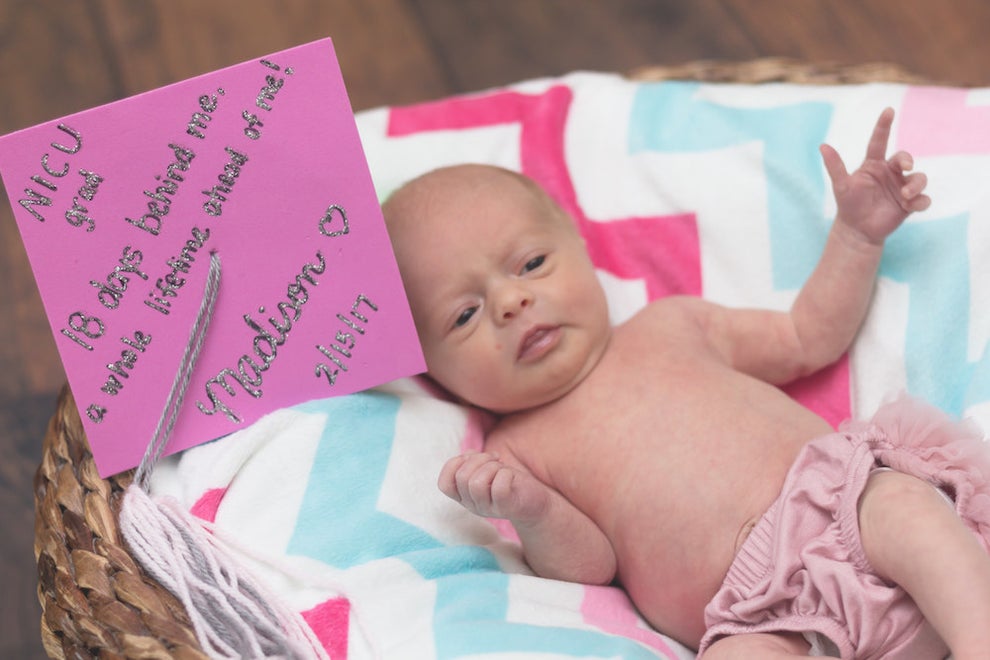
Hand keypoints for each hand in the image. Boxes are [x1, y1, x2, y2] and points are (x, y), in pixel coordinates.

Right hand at [438, 451, 550, 522]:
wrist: (536, 502)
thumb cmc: (509, 482)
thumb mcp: (486, 468)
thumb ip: (471, 461)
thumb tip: (467, 455)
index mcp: (464, 496)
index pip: (444, 484)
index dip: (454, 464)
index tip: (471, 457)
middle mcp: (472, 505)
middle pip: (462, 477)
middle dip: (478, 459)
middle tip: (494, 460)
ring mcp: (488, 508)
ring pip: (476, 483)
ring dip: (491, 467)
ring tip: (502, 468)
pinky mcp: (506, 508)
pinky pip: (499, 488)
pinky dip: (506, 474)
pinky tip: (511, 475)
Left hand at [820, 107, 930, 244]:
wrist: (857, 230)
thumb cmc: (848, 204)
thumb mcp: (841, 185)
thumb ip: (834, 166)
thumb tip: (822, 146)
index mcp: (874, 165)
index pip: (879, 141)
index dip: (883, 125)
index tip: (888, 110)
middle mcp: (890, 173)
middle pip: (905, 157)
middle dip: (907, 159)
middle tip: (906, 167)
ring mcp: (902, 187)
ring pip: (920, 178)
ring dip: (916, 185)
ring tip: (904, 195)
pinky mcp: (910, 203)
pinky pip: (924, 199)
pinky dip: (920, 201)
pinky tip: (909, 206)